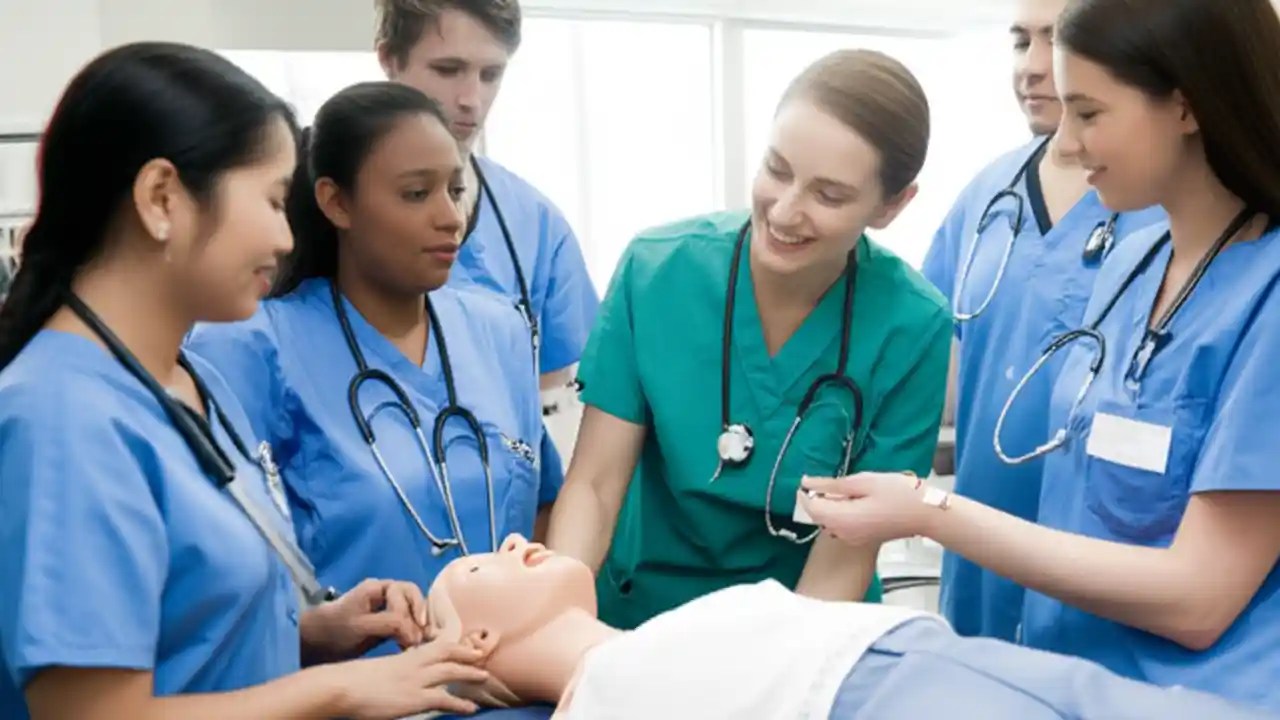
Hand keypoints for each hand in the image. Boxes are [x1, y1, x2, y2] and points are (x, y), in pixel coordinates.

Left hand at [301, 578, 427, 664]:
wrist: (315, 643)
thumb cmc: (336, 630)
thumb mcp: (362, 626)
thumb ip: (390, 624)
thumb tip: (417, 634)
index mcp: (377, 587)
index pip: (405, 593)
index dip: (412, 613)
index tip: (412, 637)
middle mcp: (385, 592)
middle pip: (413, 596)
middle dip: (418, 616)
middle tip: (421, 638)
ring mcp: (387, 605)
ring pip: (412, 608)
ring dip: (417, 624)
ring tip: (417, 642)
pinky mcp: (388, 621)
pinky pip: (407, 620)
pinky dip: (412, 630)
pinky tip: (410, 645)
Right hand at [327, 639, 489, 718]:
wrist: (342, 687)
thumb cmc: (350, 682)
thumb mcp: (376, 672)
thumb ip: (391, 674)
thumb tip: (394, 684)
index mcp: (403, 657)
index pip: (433, 646)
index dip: (451, 646)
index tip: (464, 647)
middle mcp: (413, 664)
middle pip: (446, 653)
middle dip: (466, 654)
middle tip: (481, 656)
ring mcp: (415, 680)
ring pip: (450, 671)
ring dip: (469, 674)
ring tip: (484, 677)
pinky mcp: (414, 698)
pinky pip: (443, 698)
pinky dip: (459, 703)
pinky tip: (470, 708)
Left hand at [799, 472, 931, 545]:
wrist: (926, 513)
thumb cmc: (898, 493)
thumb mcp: (863, 482)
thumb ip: (831, 484)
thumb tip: (806, 482)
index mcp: (842, 519)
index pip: (810, 508)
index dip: (805, 494)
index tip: (808, 481)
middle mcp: (843, 533)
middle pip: (818, 516)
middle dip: (817, 500)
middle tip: (828, 482)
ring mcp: (852, 539)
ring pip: (829, 522)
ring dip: (829, 506)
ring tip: (846, 490)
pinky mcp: (861, 539)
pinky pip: (841, 526)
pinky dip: (840, 513)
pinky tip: (855, 501)